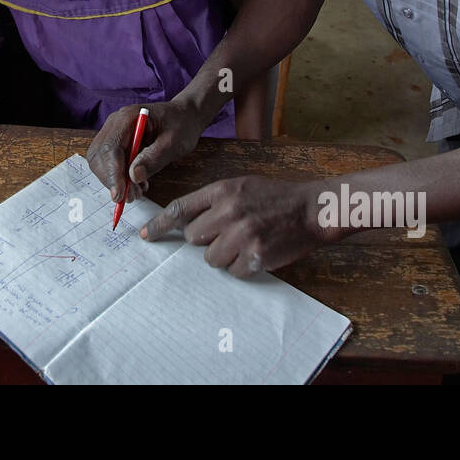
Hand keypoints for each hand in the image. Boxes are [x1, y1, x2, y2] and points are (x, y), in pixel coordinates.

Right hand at [85, 100, 207, 202]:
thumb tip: (133, 176)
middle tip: (131, 197)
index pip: (110, 147)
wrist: (183, 116)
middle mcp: (115, 124)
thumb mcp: (173, 143)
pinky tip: (136, 183)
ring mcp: (114, 133)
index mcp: (127, 118)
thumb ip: (154, 158)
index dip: (112, 173)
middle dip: (111, 180)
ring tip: (136, 191)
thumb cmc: (181, 125)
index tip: (120, 194)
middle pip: (99, 156)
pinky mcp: (116, 143)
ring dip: (115, 181)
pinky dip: (119, 178)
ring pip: (101, 162)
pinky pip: (109, 163)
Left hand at [141, 177, 334, 277]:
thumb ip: (213, 202)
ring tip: (246, 241)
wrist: (313, 209)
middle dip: (206, 240)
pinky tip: (258, 252)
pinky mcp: (256, 256)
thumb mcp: (241, 187)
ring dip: (224, 255)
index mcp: (222, 191)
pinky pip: (233, 272)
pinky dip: (243, 267)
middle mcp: (229, 212)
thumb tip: (185, 225)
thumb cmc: (275, 198)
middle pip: (193, 237)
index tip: (147, 235)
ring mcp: (242, 235)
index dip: (160, 224)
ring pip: (211, 258)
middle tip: (227, 234)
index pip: (180, 208)